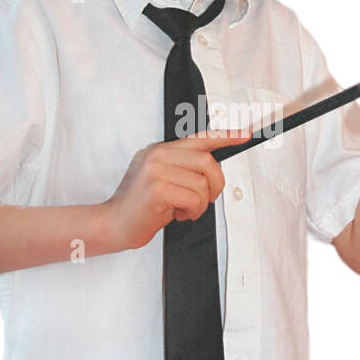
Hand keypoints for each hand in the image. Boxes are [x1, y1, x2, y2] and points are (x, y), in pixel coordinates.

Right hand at [105, 127, 251, 251]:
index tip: (244, 136)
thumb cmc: (141, 207)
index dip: (225, 137)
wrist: (114, 224)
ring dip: (201, 204)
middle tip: (205, 200)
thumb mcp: (162, 180)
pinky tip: (178, 215)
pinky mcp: (158, 188)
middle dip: (214, 185)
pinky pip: (194, 198)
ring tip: (185, 210)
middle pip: (207, 161)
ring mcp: (156, 170)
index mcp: (160, 150)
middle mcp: (158, 155)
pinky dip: (193, 212)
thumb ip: (183, 169)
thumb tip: (212, 169)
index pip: (199, 138)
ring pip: (202, 183)